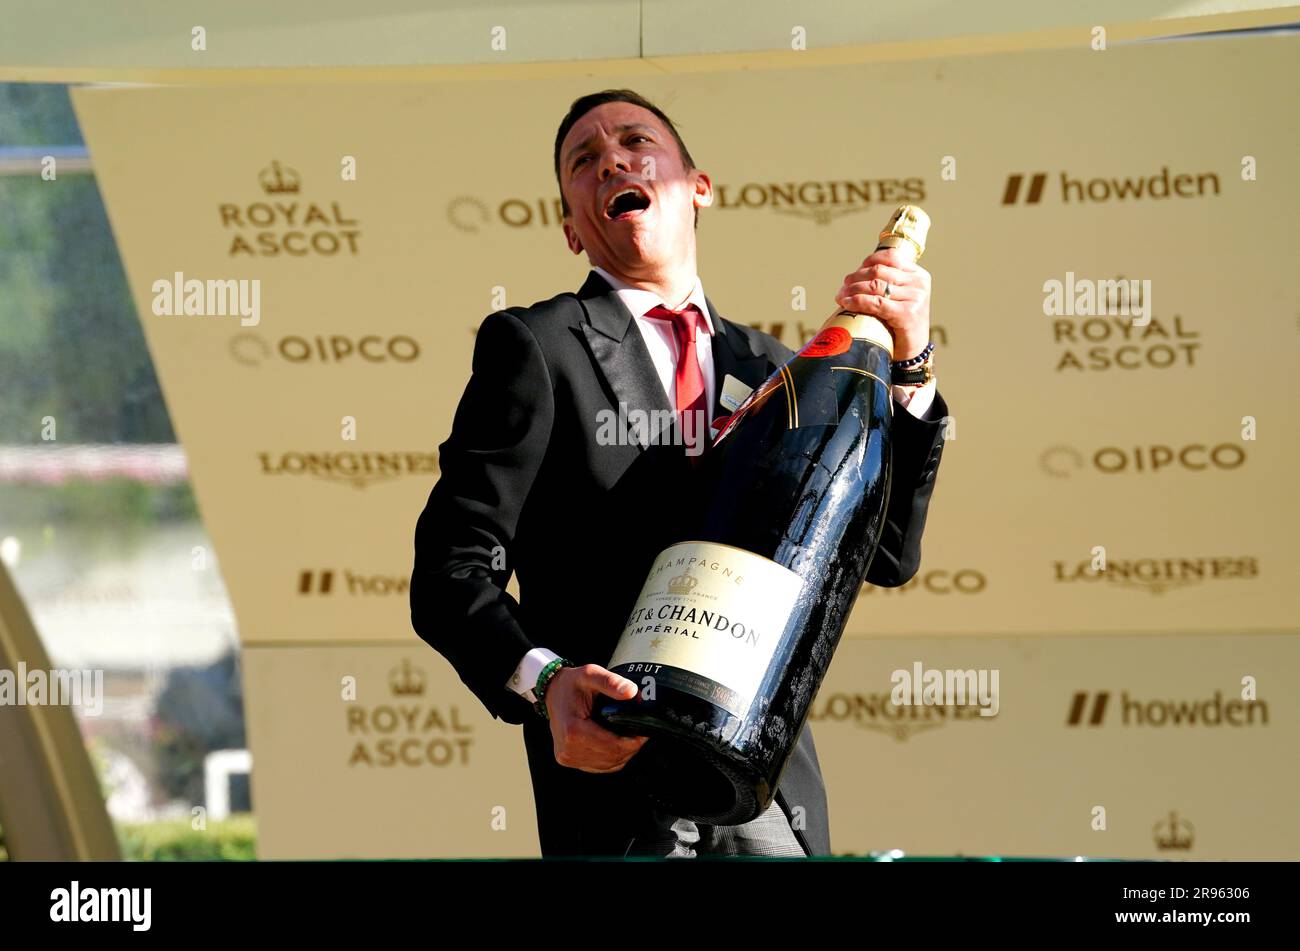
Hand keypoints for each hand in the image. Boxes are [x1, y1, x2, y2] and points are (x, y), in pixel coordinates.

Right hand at [545, 664, 648, 773]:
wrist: (553, 692)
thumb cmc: (571, 684)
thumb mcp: (590, 674)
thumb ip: (611, 682)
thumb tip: (631, 692)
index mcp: (573, 730)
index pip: (612, 746)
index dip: (633, 741)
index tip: (645, 730)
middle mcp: (568, 749)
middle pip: (612, 757)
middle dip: (631, 747)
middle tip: (642, 732)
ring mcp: (568, 757)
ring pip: (608, 765)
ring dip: (624, 753)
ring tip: (631, 736)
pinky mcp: (569, 760)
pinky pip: (599, 766)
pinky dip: (613, 758)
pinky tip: (618, 744)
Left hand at [835, 246, 931, 360]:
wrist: (912, 352)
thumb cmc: (899, 324)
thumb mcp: (896, 298)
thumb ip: (883, 283)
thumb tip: (852, 275)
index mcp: (918, 275)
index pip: (890, 258)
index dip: (867, 263)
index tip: (853, 277)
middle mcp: (919, 284)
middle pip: (878, 271)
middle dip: (855, 278)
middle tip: (842, 289)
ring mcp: (915, 298)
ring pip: (875, 285)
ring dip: (852, 290)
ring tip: (841, 297)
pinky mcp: (907, 314)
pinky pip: (876, 303)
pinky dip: (857, 301)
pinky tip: (846, 304)